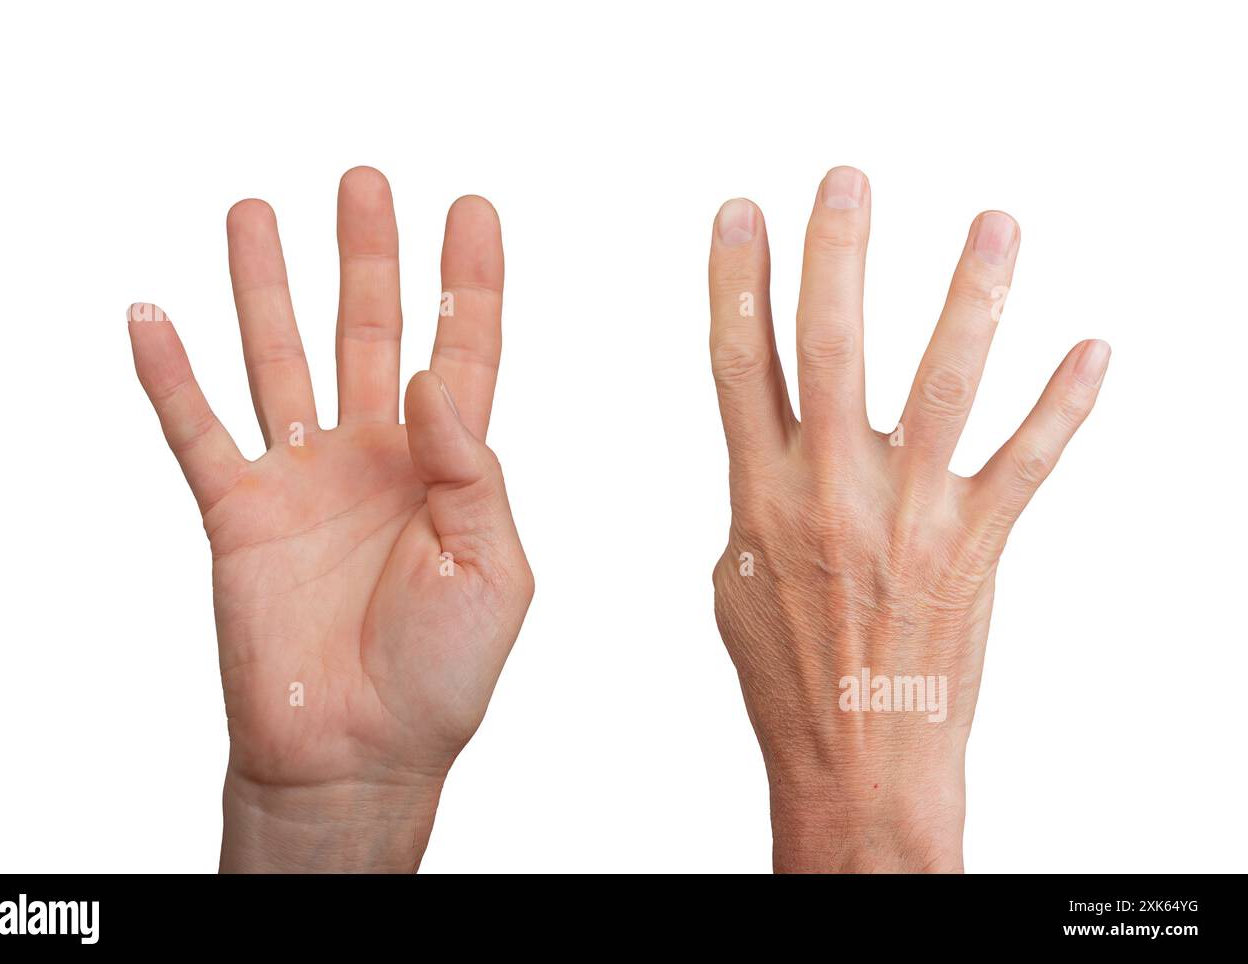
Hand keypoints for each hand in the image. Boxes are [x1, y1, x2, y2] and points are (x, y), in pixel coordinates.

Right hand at [128, 167, 532, 871]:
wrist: (358, 754)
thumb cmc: (441, 676)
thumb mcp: (496, 570)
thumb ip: (475, 471)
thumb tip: (431, 380)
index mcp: (447, 470)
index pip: (461, 352)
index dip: (468, 282)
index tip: (472, 210)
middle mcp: (374, 460)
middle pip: (369, 332)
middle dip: (369, 257)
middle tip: (365, 183)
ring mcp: (303, 481)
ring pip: (282, 359)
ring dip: (267, 287)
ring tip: (256, 211)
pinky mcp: (239, 514)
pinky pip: (197, 431)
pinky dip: (171, 376)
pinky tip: (153, 314)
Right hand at [707, 167, 1108, 871]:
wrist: (857, 758)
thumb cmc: (791, 674)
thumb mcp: (737, 577)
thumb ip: (754, 497)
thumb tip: (769, 447)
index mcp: (760, 496)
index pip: (739, 365)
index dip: (737, 281)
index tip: (739, 214)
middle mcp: (831, 493)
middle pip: (830, 349)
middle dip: (837, 254)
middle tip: (847, 180)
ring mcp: (909, 517)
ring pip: (945, 384)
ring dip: (970, 297)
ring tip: (992, 224)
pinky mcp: (974, 546)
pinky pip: (1029, 462)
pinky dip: (1065, 403)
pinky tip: (1095, 349)